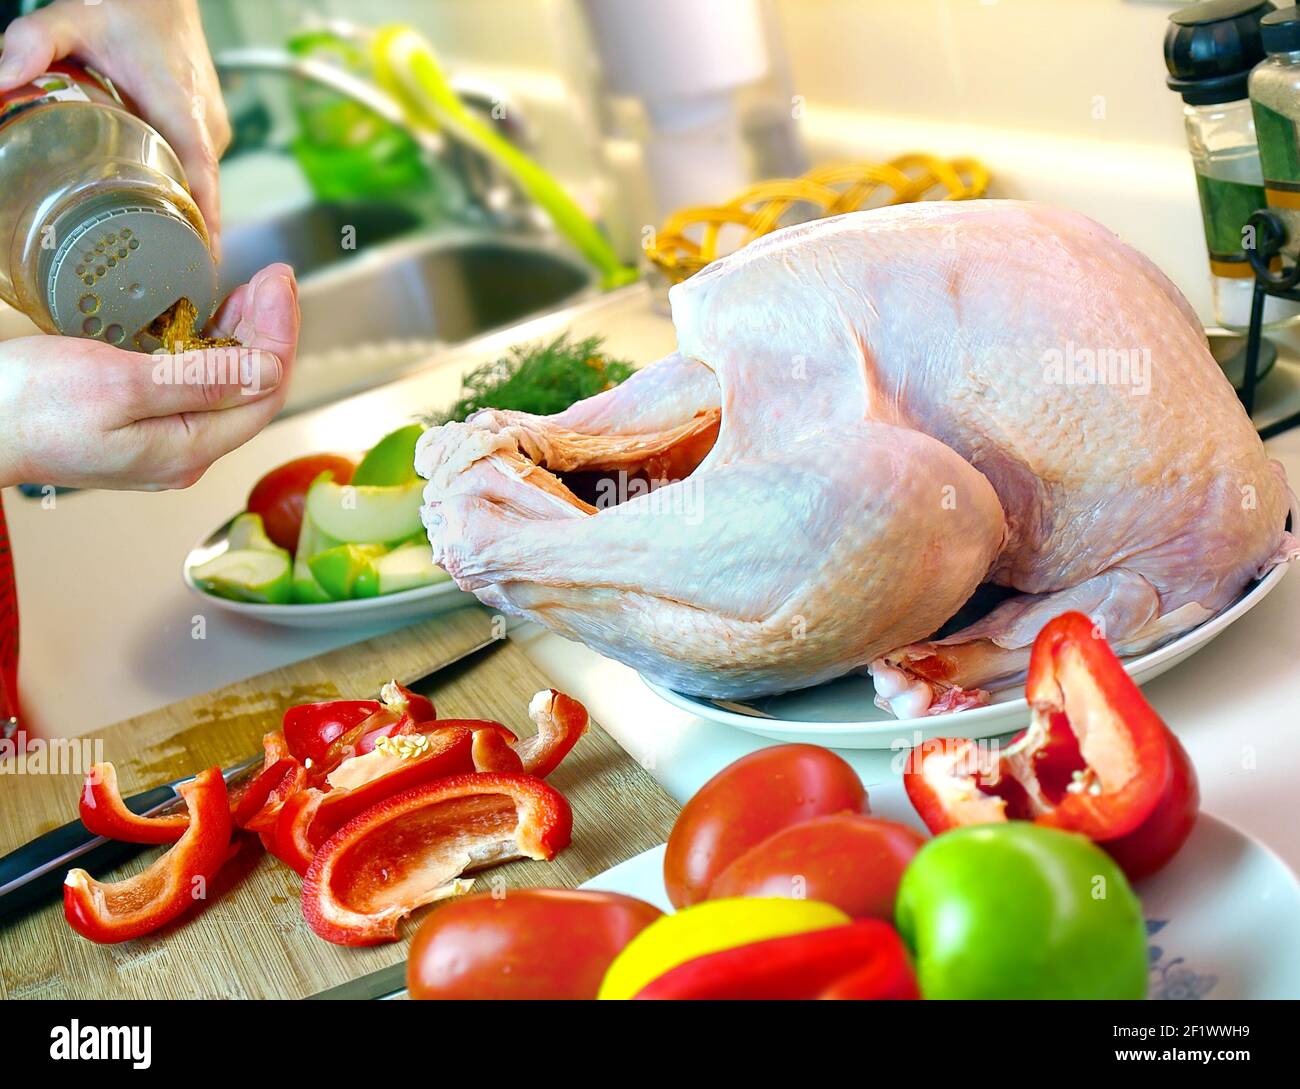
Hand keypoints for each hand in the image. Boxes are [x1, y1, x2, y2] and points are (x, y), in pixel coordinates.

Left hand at [0, 0, 229, 257]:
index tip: (200, 266)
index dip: (204, 229)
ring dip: (172, 204)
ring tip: (143, 236)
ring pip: (196, 181)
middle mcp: (208, 125)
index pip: (204, 184)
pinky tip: (147, 191)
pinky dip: (175, 182)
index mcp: (185, 111)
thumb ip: (31, 43)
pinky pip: (194, 166)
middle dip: (176, 228)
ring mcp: (212, 127)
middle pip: (197, 193)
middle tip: (145, 264)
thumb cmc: (133, 1)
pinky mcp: (209, 126)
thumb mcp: (73, 16)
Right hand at [0, 264, 297, 490]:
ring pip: (226, 384)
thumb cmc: (31, 406)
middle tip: (271, 278)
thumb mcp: (121, 384)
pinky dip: (209, 347)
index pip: (264, 392)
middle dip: (268, 331)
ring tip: (252, 290)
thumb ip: (202, 382)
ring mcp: (164, 438)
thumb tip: (268, 371)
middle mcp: (185, 451)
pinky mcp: (141, 420)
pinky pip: (194, 384)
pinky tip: (210, 317)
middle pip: (251, 389)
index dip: (279, 335)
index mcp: (188, 449)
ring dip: (243, 336)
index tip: (279, 284)